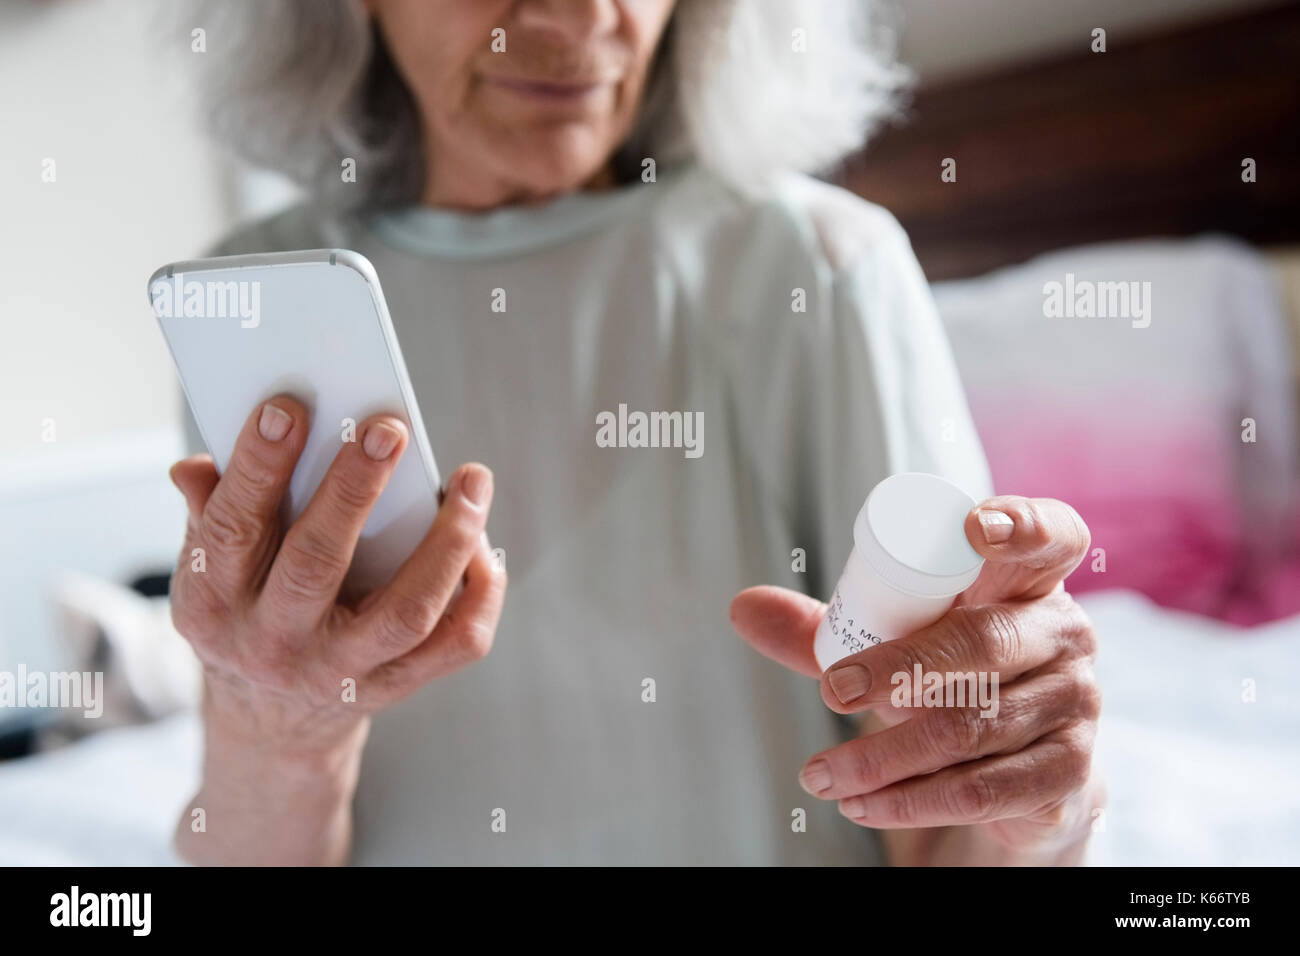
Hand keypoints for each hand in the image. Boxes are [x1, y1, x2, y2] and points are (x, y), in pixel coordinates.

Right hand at [168, 395, 505, 862]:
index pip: (233, 529)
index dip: (257, 468)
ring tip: (471, 481)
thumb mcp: (209, 573)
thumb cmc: (247, 613)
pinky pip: (455, 643)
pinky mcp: (396, 685)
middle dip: (353, 490)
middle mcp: (275, 644)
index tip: (287, 408)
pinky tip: (484, 546)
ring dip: (446, 541)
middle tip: (388, 429)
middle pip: (318, 564)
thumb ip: (209, 513)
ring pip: (406, 610)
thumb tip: (197, 466)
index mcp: (215, 606)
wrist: (273, 721)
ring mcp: (342, 671)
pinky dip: (480, 593)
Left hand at [730, 496, 1102, 861]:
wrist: (1022, 780)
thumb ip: (830, 628)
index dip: (1022, 524)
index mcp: (1027, 584)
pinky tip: (861, 803)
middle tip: (834, 693)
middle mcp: (1065, 636)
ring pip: (972, 726)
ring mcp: (1075, 706)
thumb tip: (741, 607)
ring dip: (883, 755)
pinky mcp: (1067, 774)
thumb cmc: (955, 683)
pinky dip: (910, 800)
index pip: (1051, 538)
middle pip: (986, 642)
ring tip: (819, 774)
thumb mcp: (898, 646)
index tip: (976, 528)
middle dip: (901, 668)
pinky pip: (981, 788)